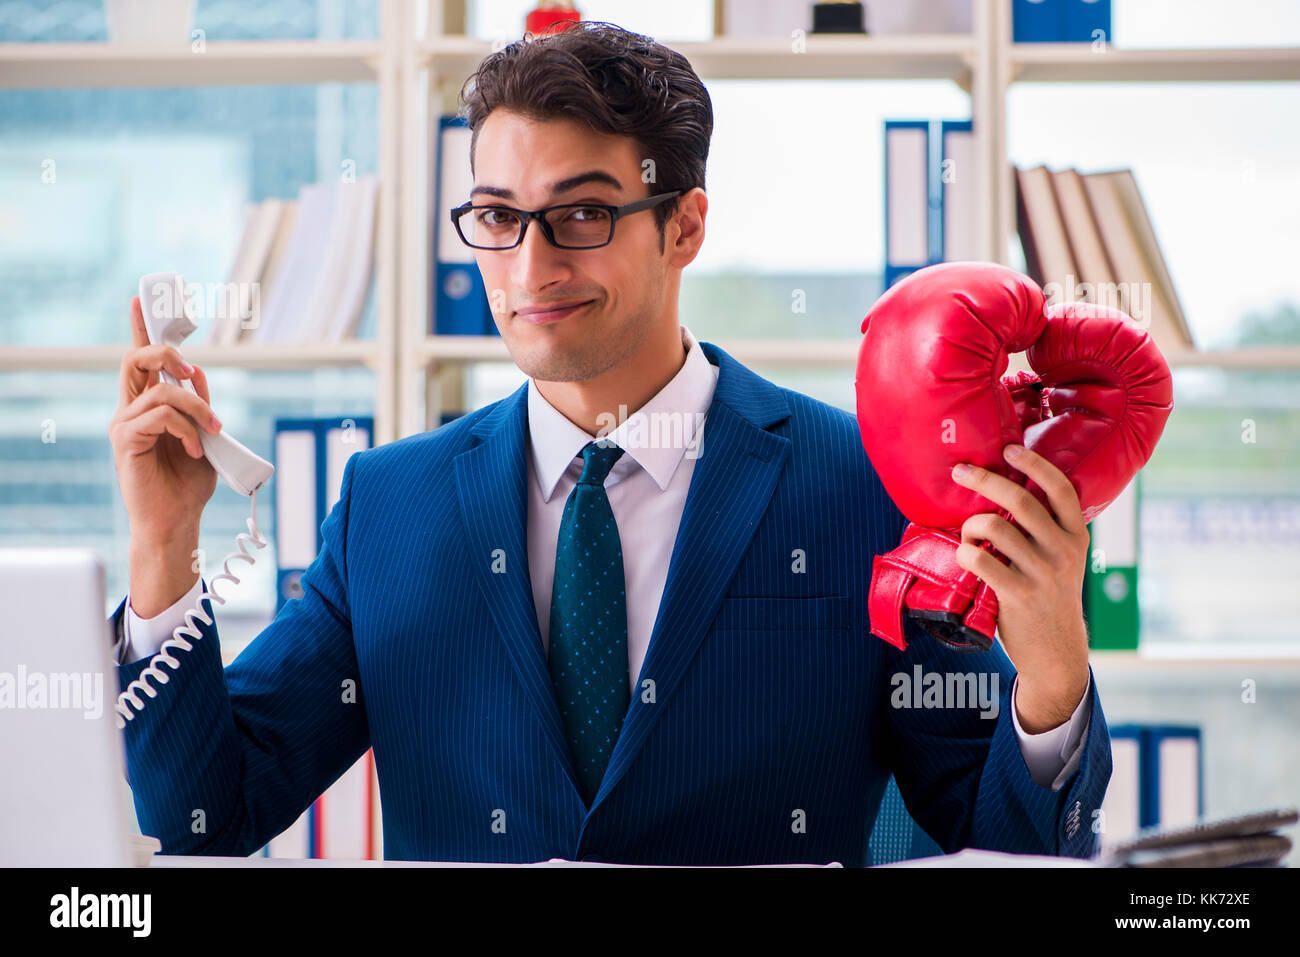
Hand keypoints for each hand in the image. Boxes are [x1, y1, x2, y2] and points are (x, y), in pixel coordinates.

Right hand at [109, 295, 221, 614]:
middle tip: (191, 370)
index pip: (141, 359)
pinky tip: (195, 448)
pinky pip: (159, 416)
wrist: (178, 520)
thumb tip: (197, 370)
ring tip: (211, 431)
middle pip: (137, 359)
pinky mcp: (125, 442)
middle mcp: (131, 409)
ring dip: (196, 407)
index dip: (141, 328)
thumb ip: (200, 403)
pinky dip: (186, 428)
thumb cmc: (189, 482)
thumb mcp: (205, 435)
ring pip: (160, 390)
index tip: (143, 299)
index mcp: (149, 404)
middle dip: (167, 353)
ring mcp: (125, 425)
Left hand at [950, 444, 1090, 732]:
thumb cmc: (1050, 597)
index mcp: (1076, 536)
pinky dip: (964, 552)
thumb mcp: (1062, 560)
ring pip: (994, 527)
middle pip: (1020, 500)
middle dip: (985, 480)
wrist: (1057, 652)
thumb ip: (1045, 530)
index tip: (1010, 449)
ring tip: (967, 534)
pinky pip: (980, 559)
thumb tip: (1006, 490)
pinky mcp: (1018, 595)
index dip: (1034, 465)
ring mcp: (1042, 573)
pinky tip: (965, 555)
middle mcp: (1063, 551)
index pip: (1060, 488)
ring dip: (971, 524)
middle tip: (961, 472)